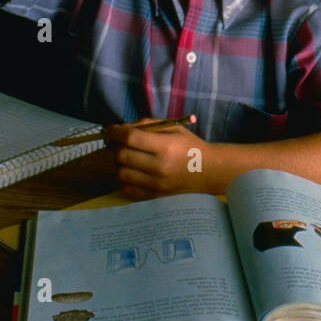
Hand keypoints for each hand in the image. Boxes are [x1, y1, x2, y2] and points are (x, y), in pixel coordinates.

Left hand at [103, 118, 217, 198]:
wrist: (209, 171)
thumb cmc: (190, 146)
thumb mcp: (174, 128)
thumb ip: (148, 124)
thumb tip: (122, 128)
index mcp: (165, 146)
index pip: (131, 138)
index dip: (116, 132)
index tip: (111, 130)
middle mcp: (159, 167)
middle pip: (122, 155)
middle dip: (117, 147)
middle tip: (121, 143)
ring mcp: (156, 184)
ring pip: (121, 173)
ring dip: (119, 163)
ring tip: (127, 157)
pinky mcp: (154, 196)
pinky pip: (127, 188)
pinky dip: (124, 178)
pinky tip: (132, 171)